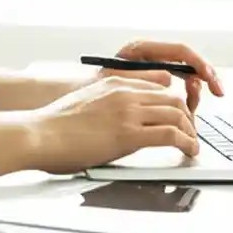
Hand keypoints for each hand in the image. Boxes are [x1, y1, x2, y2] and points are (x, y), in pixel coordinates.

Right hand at [28, 77, 199, 174]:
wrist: (39, 134)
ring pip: (177, 114)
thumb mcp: (85, 102)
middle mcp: (124, 92)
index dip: (173, 102)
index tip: (177, 115)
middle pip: (172, 98)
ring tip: (193, 144)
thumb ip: (106, 105)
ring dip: (190, 131)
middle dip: (186, 116)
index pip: (158, 84)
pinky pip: (171, 134)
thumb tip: (116, 121)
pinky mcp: (129, 134)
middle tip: (189, 132)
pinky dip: (186, 143)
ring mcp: (128, 111)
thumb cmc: (53, 124)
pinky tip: (190, 151)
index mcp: (113, 82)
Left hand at [102, 40, 225, 112]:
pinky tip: (187, 111)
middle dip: (206, 77)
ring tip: (192, 109)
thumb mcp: (118, 81)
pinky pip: (181, 86)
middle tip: (218, 92)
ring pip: (188, 75)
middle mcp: (152, 54)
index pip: (180, 50)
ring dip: (195, 92)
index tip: (209, 79)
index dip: (198, 63)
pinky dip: (188, 98)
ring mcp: (156, 66)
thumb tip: (171, 81)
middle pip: (189, 60)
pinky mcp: (158, 80)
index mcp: (142, 49)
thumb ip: (143, 78)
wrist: (85, 98)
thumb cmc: (96, 88)